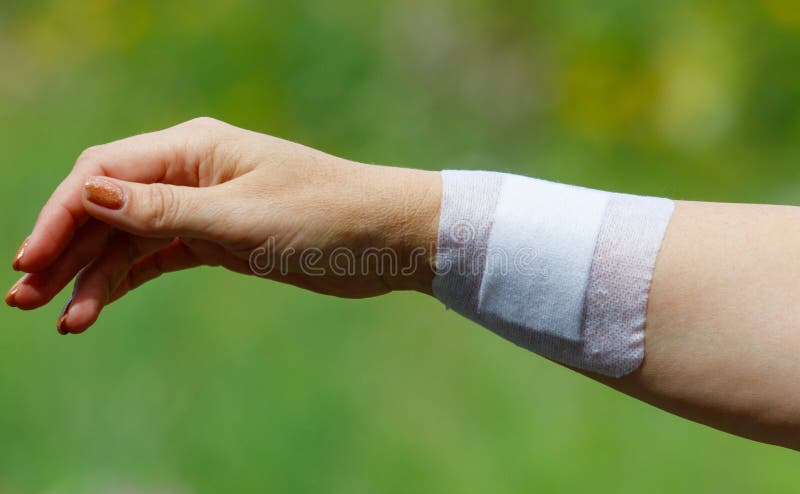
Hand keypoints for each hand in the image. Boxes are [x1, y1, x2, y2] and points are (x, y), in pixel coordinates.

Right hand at [6, 118, 440, 333]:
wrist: (386, 238)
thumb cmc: (323, 218)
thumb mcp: (238, 219)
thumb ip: (161, 211)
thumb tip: (87, 195)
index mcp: (193, 148)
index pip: (104, 175)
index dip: (61, 216)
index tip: (32, 262)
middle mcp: (192, 171)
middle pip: (109, 207)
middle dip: (67, 249)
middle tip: (25, 298)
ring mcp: (204, 206)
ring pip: (131, 237)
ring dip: (94, 273)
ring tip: (61, 318)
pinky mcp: (220, 238)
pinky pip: (160, 255)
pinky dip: (130, 279)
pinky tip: (99, 307)